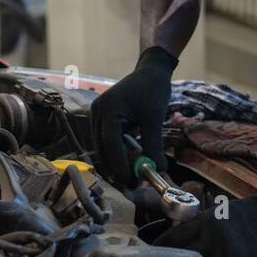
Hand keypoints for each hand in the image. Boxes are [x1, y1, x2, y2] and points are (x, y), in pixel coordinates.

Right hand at [90, 46, 176, 185]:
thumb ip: (154, 144)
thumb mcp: (155, 118)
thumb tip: (158, 170)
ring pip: (104, 147)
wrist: (150, 72)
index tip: (132, 180)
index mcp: (108, 108)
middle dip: (117, 167)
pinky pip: (108, 141)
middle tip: (133, 184)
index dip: (120, 164)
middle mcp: (98, 113)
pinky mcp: (104, 119)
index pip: (110, 143)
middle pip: (103, 148)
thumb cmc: (153, 90)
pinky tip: (131, 162)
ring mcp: (98, 116)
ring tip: (135, 175)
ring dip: (118, 161)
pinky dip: (119, 153)